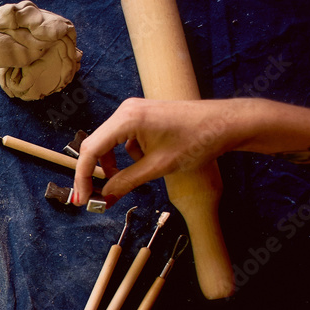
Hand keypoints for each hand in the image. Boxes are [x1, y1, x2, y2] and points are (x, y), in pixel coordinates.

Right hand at [72, 98, 244, 205]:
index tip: (83, 199)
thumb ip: (127, 182)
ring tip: (127, 180)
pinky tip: (148, 161)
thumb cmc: (197, 141)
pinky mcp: (142, 116)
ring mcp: (133, 111)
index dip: (83, 176)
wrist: (226, 123)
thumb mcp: (159, 167)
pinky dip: (128, 155)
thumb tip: (105, 198)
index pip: (91, 150)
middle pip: (96, 145)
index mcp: (126, 118)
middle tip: (93, 198)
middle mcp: (125, 110)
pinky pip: (123, 138)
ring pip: (110, 143)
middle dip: (94, 173)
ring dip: (113, 165)